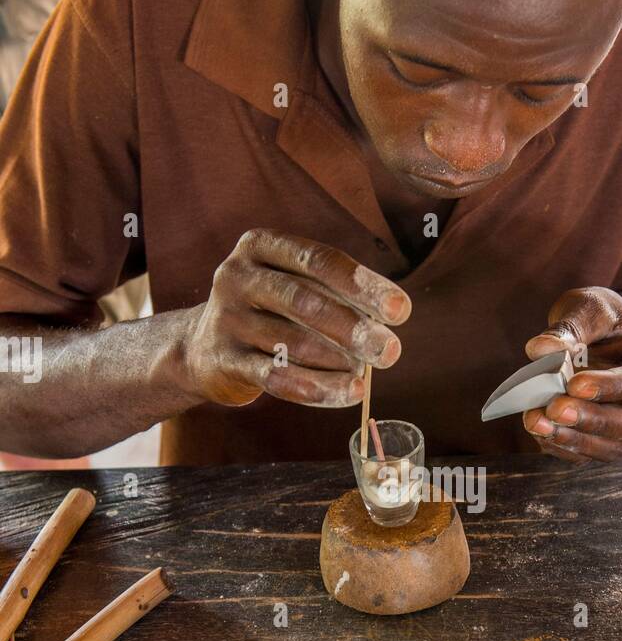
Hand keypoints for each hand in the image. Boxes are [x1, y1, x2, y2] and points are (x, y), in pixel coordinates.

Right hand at [181, 231, 410, 406]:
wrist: (201, 349)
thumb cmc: (268, 312)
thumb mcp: (293, 287)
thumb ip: (334, 293)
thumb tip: (391, 314)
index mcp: (261, 246)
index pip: (319, 261)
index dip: (363, 286)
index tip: (400, 311)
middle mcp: (238, 276)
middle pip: (305, 301)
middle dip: (354, 328)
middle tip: (391, 351)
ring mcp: (227, 318)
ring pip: (292, 342)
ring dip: (337, 362)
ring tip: (367, 375)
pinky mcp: (224, 359)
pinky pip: (276, 377)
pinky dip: (317, 388)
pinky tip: (348, 393)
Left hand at [523, 287, 621, 464]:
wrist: (596, 333)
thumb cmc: (602, 317)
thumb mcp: (590, 307)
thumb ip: (570, 327)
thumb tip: (540, 350)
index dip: (612, 386)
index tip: (575, 385)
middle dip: (593, 420)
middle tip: (555, 409)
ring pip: (614, 447)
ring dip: (574, 439)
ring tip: (537, 422)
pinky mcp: (609, 439)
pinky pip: (591, 454)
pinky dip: (563, 447)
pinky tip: (538, 429)